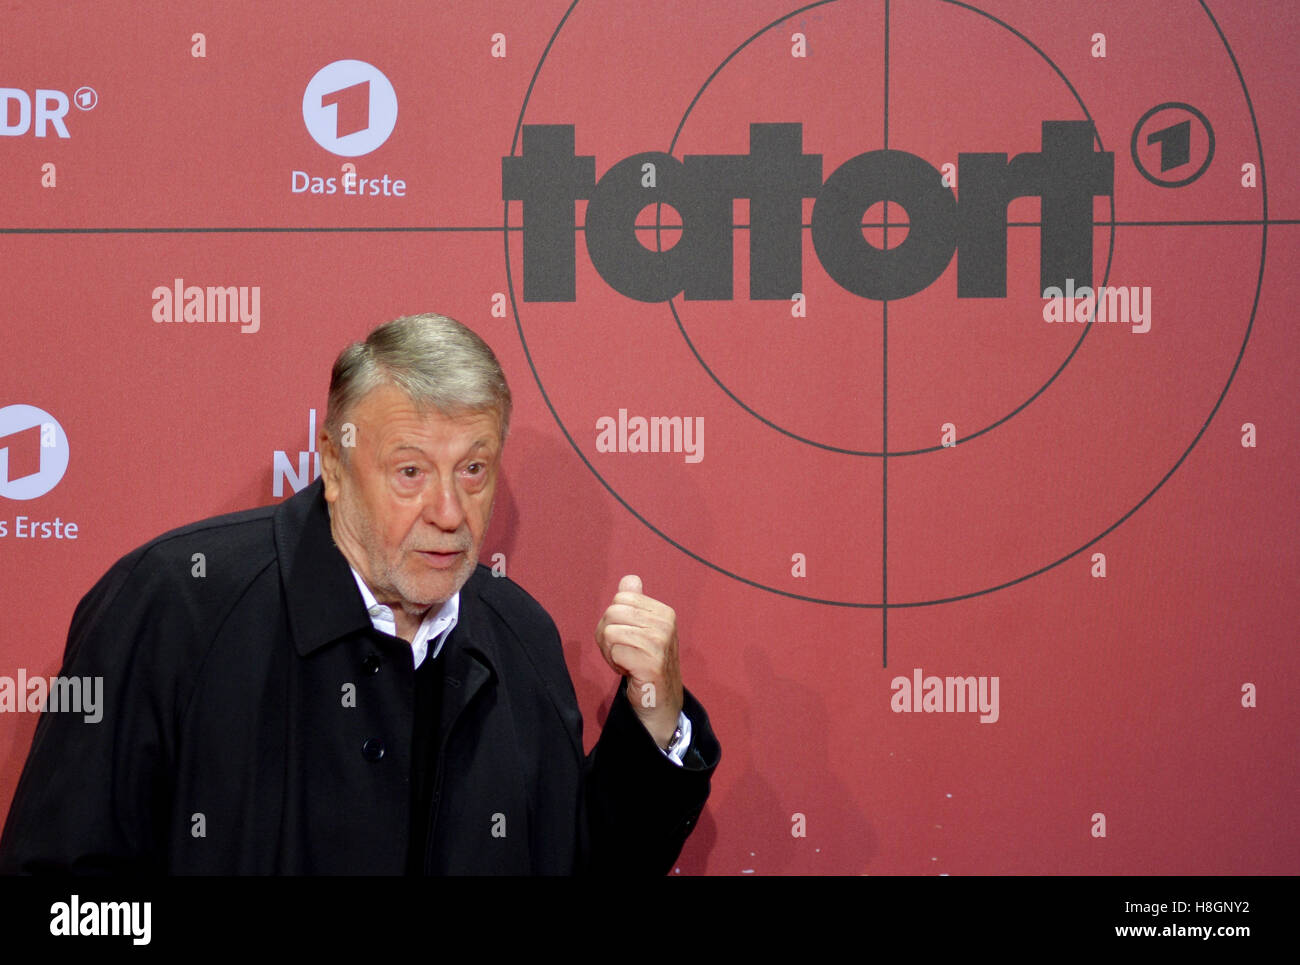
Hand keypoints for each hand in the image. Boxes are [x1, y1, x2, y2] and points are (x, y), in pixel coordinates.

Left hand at [594, 575, 683, 747]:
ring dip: (610, 652)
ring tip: (626, 662)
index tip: (628, 639)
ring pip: (610, 631)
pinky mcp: (651, 662)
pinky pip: (614, 650)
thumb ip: (635, 604)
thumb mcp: (642, 630)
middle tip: (624, 653)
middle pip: (612, 612)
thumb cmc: (646, 665)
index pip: (620, 598)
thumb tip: (629, 580)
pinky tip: (629, 672)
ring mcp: (660, 643)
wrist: (661, 702)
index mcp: (664, 612)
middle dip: (608, 635)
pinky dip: (615, 663)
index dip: (615, 620)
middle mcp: (665, 623)